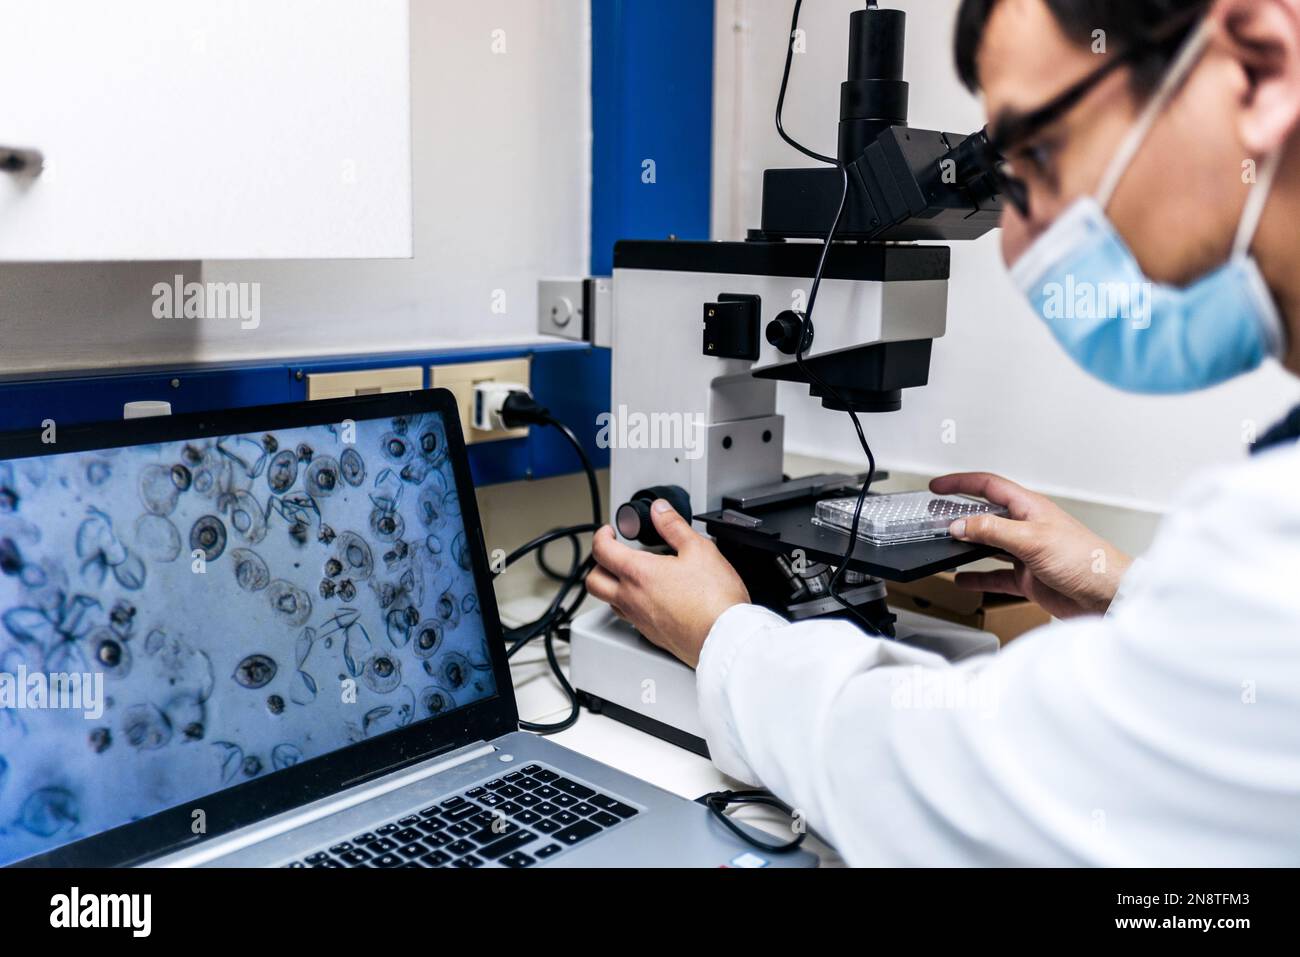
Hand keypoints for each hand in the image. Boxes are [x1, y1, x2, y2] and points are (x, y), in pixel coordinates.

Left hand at [587, 500, 750, 667]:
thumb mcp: (699, 549)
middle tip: (612, 554)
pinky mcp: (652, 636)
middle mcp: (632, 599)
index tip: (610, 532)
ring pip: (609, 602)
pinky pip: (629, 618)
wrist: (726, 638)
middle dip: (598, 564)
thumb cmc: (714, 599)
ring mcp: (640, 620)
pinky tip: (651, 598)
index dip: (602, 536)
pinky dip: (630, 604)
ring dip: (612, 586)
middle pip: (594, 581)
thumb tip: (660, 510)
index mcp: (638, 574)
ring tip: (632, 575)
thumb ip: (674, 526)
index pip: (602, 551)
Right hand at [930, 472, 1131, 618]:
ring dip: (966, 547)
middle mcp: (1027, 528)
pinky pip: (995, 575)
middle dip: (959, 515)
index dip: (961, 483)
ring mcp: (1027, 553)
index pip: (989, 486)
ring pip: (988, 546)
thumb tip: (961, 525)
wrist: (1108, 595)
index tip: (938, 486)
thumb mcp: (1032, 539)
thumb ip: (993, 531)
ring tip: (943, 546)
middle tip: (935, 516)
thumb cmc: (1087, 560)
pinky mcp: (1029, 578)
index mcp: (1030, 508)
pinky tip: (963, 579)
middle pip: (985, 515)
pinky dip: (978, 577)